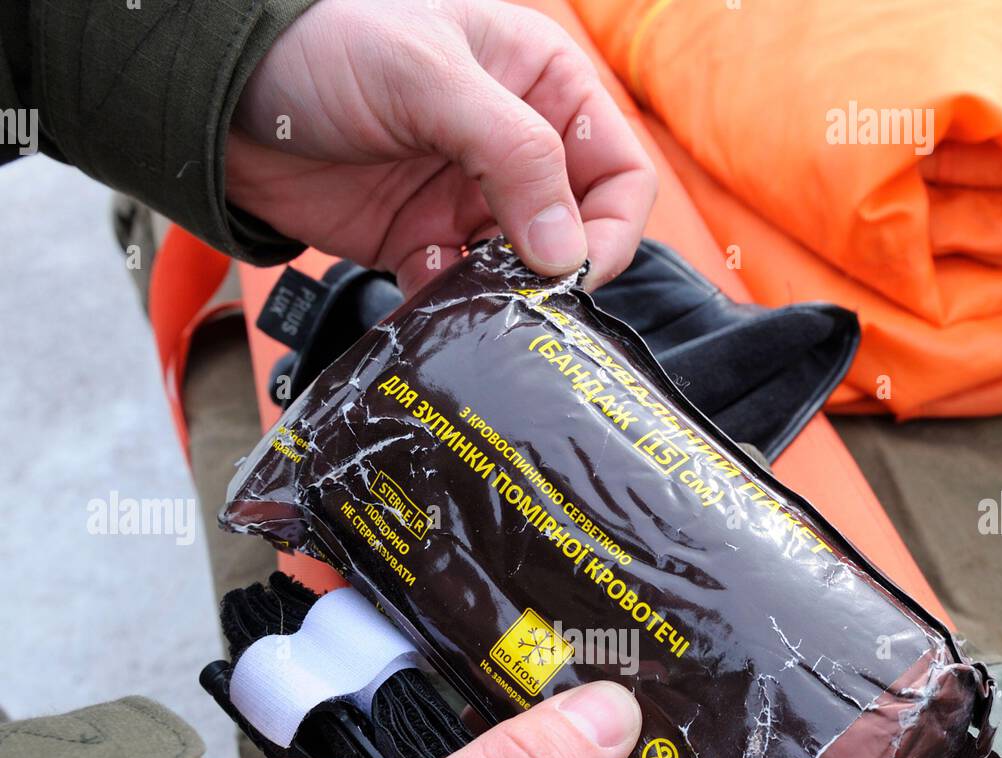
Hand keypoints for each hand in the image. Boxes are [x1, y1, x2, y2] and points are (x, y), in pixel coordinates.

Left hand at [228, 0, 656, 294]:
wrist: (220, 91)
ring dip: (502, 296)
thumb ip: (512, 156)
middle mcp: (515, 147)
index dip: (610, 228)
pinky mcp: (421, 242)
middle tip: (521, 296)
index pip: (619, 172)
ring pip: (520, 273)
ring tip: (467, 295)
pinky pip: (461, 293)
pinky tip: (423, 289)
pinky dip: (452, 305)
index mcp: (541, 86)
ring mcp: (468, 199)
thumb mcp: (428, 80)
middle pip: (577, 233)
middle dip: (553, 270)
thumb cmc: (325, 46)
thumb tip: (567, 253)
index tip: (574, 271)